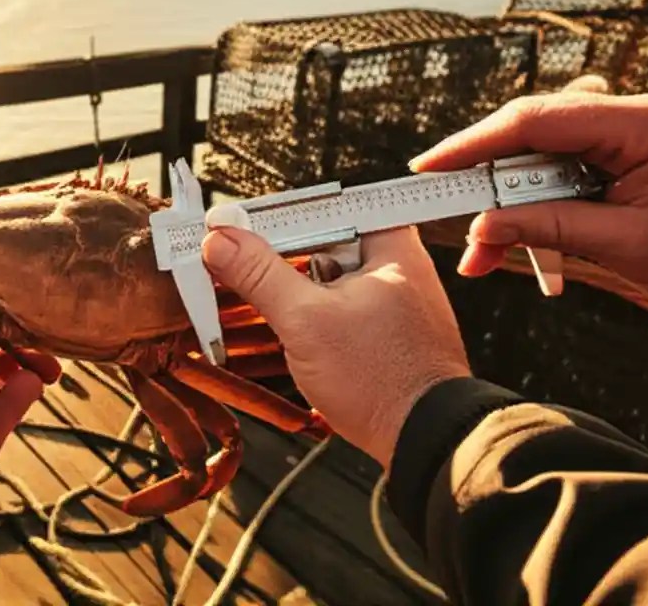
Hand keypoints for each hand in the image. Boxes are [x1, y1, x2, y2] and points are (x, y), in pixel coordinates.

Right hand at [202, 225, 470, 469]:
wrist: (425, 439)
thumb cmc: (383, 381)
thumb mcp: (305, 321)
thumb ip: (259, 275)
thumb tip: (222, 241)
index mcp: (388, 242)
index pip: (316, 208)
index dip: (268, 221)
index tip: (230, 232)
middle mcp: (395, 263)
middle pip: (317, 242)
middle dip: (274, 260)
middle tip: (232, 268)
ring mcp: (391, 297)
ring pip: (323, 277)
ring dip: (287, 291)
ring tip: (251, 302)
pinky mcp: (384, 328)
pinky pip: (335, 307)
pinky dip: (307, 315)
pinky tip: (285, 333)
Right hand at [410, 81, 647, 322]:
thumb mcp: (635, 250)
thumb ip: (551, 230)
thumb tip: (483, 228)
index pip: (540, 119)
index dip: (475, 142)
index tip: (430, 167)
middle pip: (543, 127)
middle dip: (492, 174)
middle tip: (458, 220)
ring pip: (560, 146)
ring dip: (522, 189)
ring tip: (495, 239)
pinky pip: (587, 161)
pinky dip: (554, 192)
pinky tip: (538, 222)